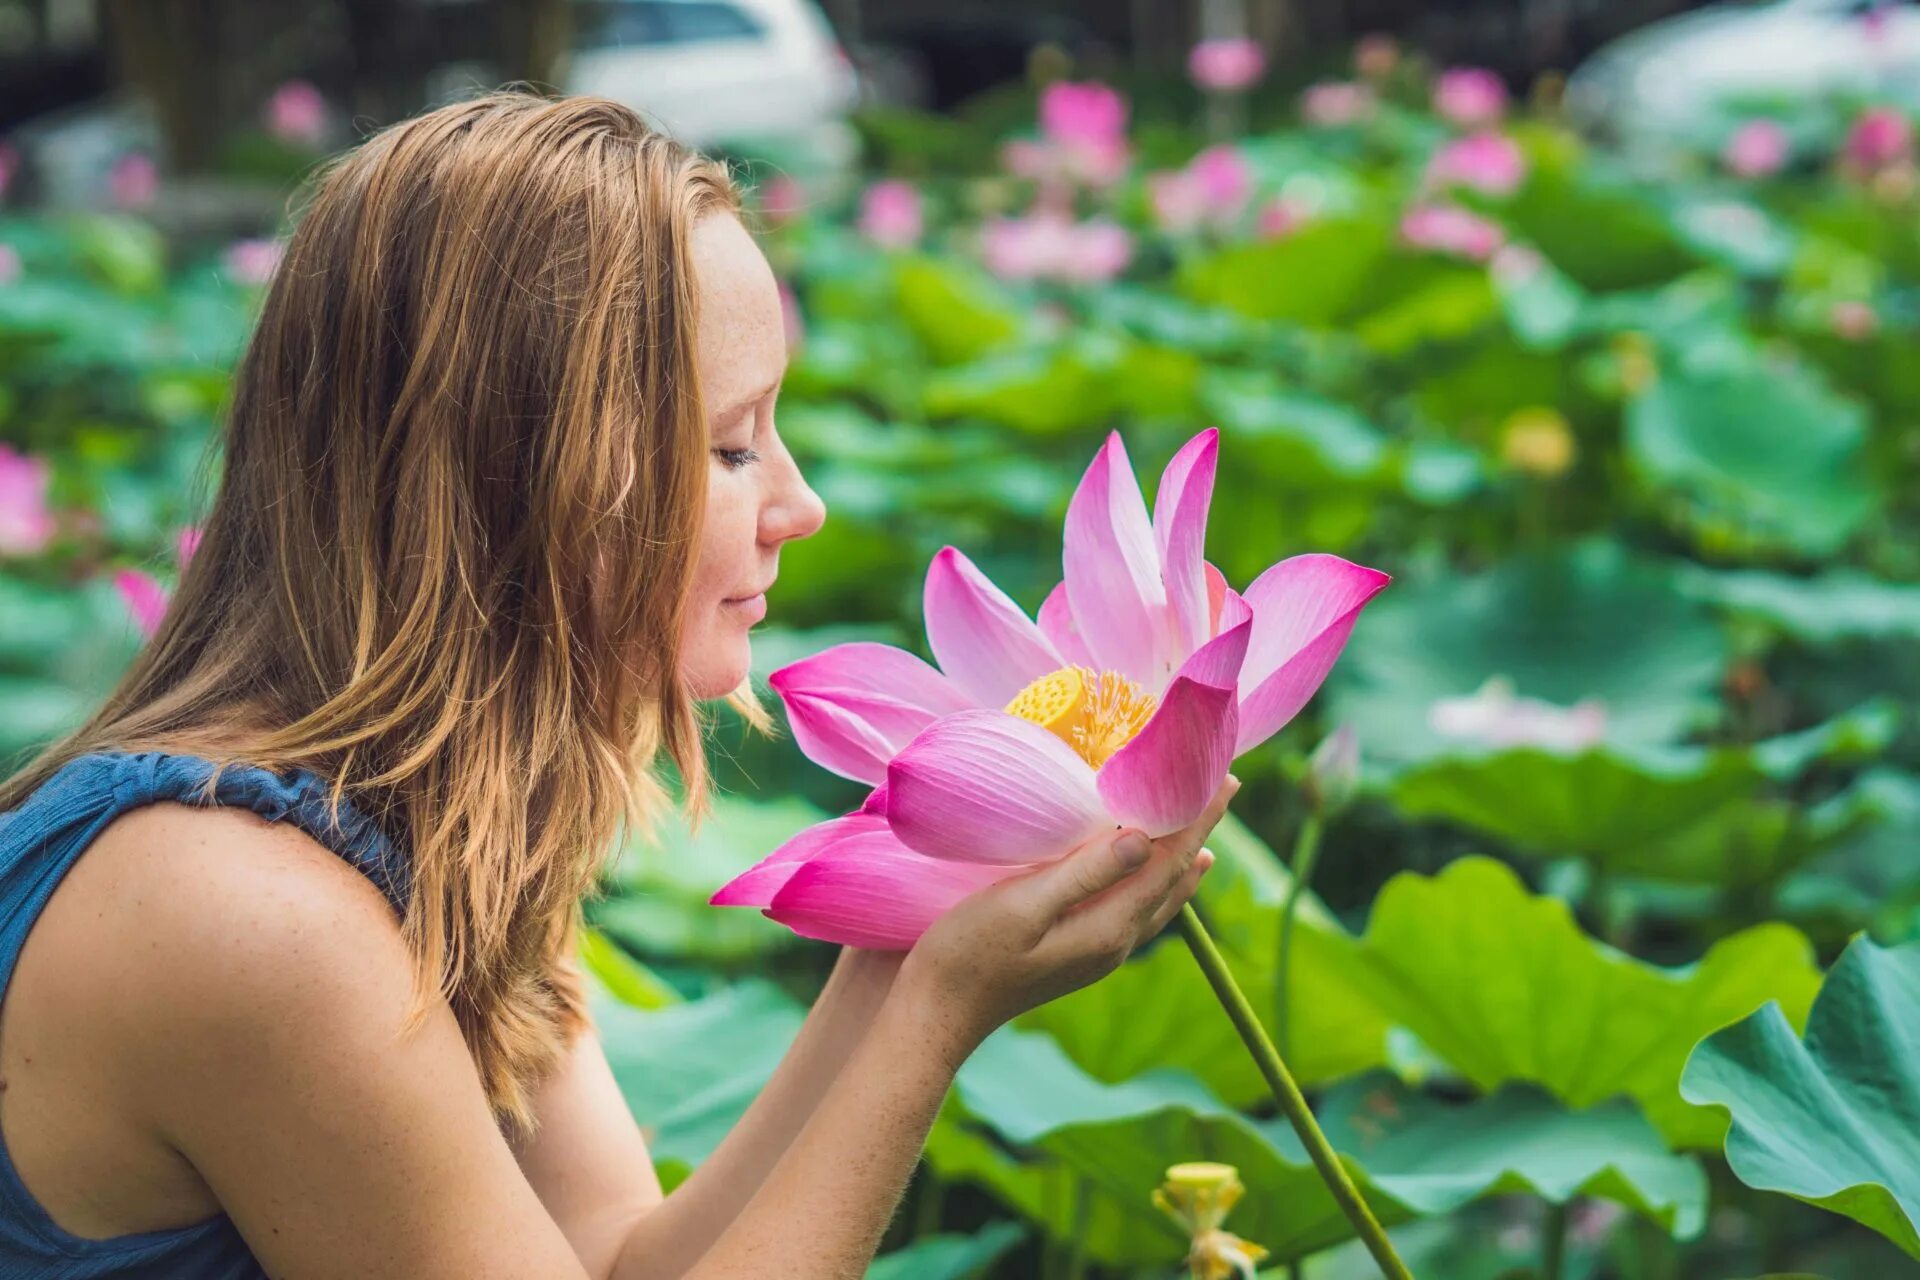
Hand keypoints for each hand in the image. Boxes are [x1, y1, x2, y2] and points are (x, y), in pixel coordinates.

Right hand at [895, 773, 1239, 1055]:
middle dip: (1197, 833)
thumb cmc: (967, 955)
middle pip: (1173, 879)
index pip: (1169, 863)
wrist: (934, 1016)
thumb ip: (1085, 873)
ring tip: (1197, 831)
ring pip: (1156, 899)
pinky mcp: (1076, 954)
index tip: (1225, 777)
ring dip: (1179, 860)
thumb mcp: (1023, 906)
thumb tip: (1144, 838)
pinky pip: (1134, 909)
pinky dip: (1151, 881)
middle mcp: (1114, 944)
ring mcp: (1097, 953)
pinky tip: (1140, 872)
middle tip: (1219, 787)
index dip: (1198, 819)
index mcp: (1108, 929)